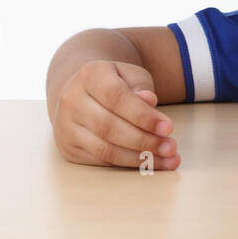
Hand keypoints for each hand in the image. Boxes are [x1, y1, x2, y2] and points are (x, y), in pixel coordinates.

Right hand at [51, 60, 180, 168]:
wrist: (83, 92)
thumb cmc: (115, 82)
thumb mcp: (130, 75)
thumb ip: (141, 86)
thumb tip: (149, 101)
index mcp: (90, 75)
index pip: (116, 98)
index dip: (143, 116)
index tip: (169, 128)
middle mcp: (72, 100)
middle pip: (108, 127)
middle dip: (144, 140)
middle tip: (171, 148)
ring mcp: (66, 126)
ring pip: (104, 149)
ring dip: (139, 158)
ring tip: (167, 160)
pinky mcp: (69, 147)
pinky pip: (101, 160)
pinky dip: (128, 163)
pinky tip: (150, 163)